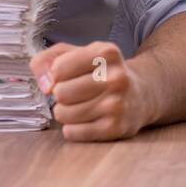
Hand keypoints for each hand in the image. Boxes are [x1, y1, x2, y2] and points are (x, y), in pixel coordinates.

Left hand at [30, 41, 152, 141]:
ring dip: (65, 112)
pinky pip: (72, 133)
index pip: (58, 68)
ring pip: (64, 114)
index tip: (65, 75)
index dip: (55, 74)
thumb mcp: (78, 54)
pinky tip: (86, 119)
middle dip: (60, 95)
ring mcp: (117, 104)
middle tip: (73, 93)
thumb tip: (44, 85)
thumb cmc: (100, 73)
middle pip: (61, 93)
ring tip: (79, 105)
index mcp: (106, 53)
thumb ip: (48, 59)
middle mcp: (116, 78)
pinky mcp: (116, 128)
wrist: (141, 95)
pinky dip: (72, 128)